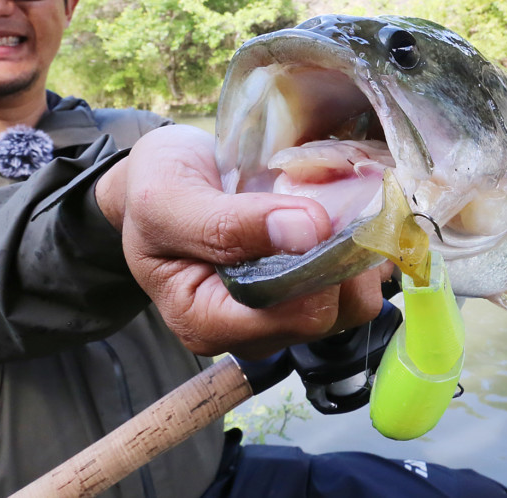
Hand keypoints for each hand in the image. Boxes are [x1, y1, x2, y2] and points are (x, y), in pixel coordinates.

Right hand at [97, 125, 388, 359]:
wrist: (162, 176)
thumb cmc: (152, 190)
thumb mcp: (166, 199)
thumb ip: (227, 224)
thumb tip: (309, 232)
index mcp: (207, 323)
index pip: (300, 314)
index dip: (321, 261)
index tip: (316, 203)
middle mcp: (250, 332)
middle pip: (334, 311)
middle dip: (340, 248)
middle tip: (324, 190)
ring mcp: (282, 313)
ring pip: (353, 297)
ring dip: (354, 243)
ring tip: (326, 195)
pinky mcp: (304, 291)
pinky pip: (353, 277)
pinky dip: (354, 240)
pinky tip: (331, 206)